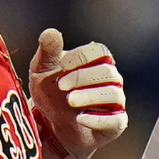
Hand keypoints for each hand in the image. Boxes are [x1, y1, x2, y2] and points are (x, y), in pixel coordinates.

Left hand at [27, 29, 126, 158]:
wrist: (51, 126)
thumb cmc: (51, 93)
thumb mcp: (42, 71)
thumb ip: (47, 52)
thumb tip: (51, 33)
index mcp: (96, 62)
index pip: (100, 51)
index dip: (82, 57)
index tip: (62, 65)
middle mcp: (110, 80)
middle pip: (107, 72)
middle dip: (83, 77)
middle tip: (61, 85)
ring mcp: (115, 103)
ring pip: (113, 95)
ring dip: (91, 96)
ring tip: (70, 101)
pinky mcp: (115, 125)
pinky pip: (116, 121)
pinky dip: (99, 119)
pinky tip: (80, 119)